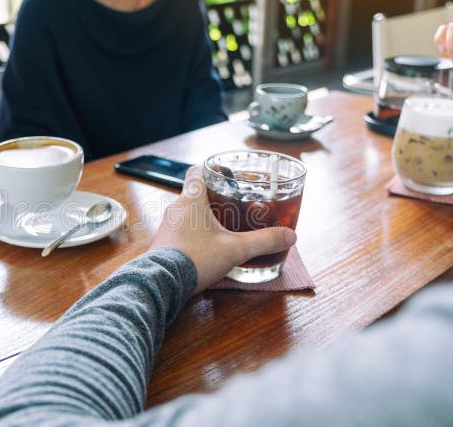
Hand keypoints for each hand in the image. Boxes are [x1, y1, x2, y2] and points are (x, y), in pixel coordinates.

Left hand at [150, 165, 296, 293]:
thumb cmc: (196, 258)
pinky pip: (179, 230)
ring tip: (222, 227)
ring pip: (186, 212)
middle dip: (213, 197)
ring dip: (202, 216)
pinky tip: (205, 246)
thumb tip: (291, 236)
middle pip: (194, 192)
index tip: (226, 174)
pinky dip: (193, 233)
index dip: (211, 169)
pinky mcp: (162, 243)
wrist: (162, 282)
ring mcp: (167, 225)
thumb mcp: (236, 249)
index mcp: (191, 199)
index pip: (197, 171)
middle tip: (233, 203)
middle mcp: (175, 208)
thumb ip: (264, 241)